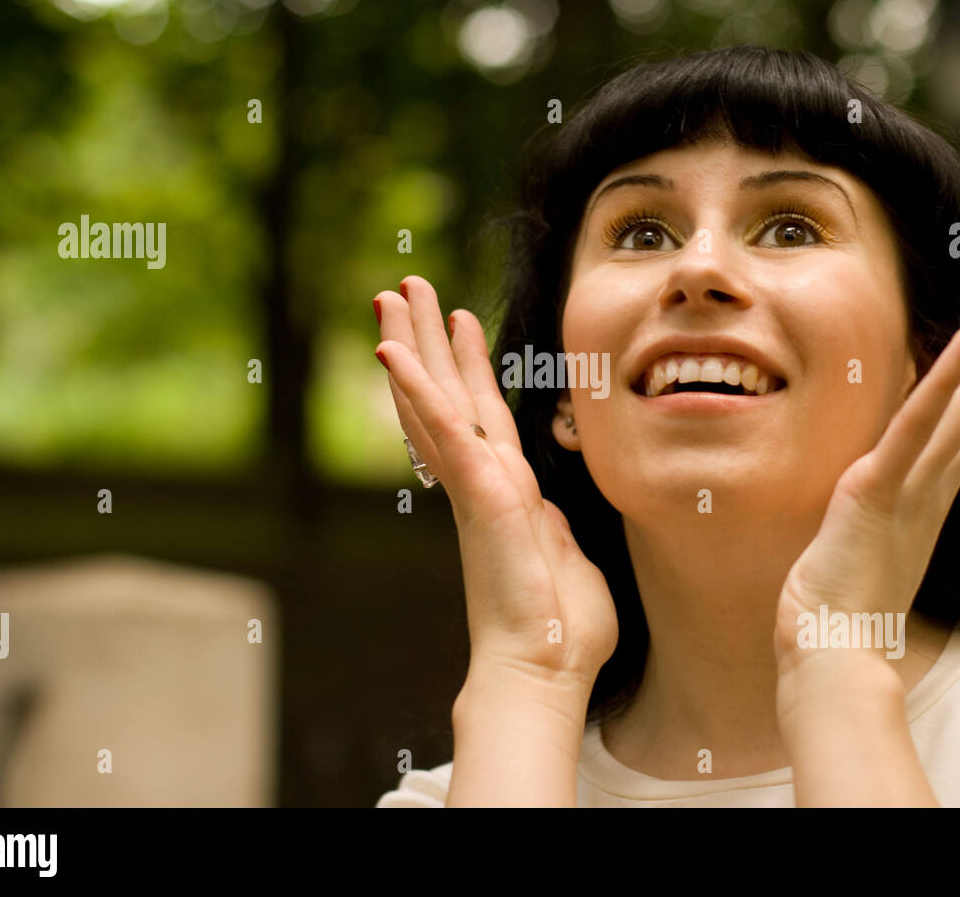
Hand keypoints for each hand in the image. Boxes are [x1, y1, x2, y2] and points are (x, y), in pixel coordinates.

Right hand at [374, 275, 618, 691]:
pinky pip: (442, 428)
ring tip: (397, 292)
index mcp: (507, 493)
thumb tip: (549, 512)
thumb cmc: (561, 629)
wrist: (544, 669)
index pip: (480, 416)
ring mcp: (475, 485)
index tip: (459, 326)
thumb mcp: (568, 559)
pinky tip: (391, 348)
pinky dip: (416, 386)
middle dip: (428, 340)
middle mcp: (483, 481)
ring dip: (416, 343)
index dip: (466, 370)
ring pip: (437, 398)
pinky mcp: (477, 492)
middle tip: (405, 290)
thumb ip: (553, 528)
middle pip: (448, 394)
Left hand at [772, 280, 959, 671]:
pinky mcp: (878, 492)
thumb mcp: (861, 545)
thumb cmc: (837, 610)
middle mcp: (930, 492)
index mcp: (925, 501)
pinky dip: (942, 383)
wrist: (829, 654)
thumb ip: (872, 512)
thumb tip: (864, 489)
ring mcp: (910, 491)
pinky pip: (914, 428)